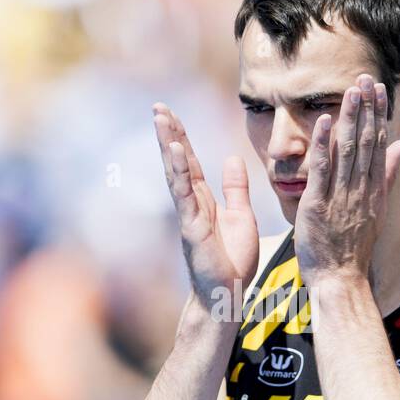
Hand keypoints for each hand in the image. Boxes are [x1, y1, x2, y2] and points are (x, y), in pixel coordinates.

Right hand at [153, 103, 259, 309]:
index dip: (181, 138)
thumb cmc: (232, 261)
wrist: (228, 293)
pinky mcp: (191, 226)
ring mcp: (189, 214)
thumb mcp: (242, 215)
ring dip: (167, 144)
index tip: (171, 114)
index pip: (190, 163)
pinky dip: (177, 170)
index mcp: (204, 201)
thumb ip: (235, 188)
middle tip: (158, 106)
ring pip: (175, 173)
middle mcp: (192, 204)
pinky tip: (173, 149)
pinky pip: (184, 194)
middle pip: (177, 162)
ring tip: (160, 118)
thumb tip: (231, 158)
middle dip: (168, 133)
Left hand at [293, 74, 399, 285]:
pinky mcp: (318, 205)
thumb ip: (386, 176)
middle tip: (366, 78)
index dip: (378, 115)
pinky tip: (327, 121)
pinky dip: (325, 145)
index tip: (379, 90)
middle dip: (366, 109)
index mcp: (373, 189)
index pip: (378, 144)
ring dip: (350, 119)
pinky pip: (323, 170)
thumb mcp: (376, 209)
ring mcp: (341, 197)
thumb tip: (399, 145)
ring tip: (352, 90)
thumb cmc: (353, 248)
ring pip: (348, 151)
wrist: (341, 279)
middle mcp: (360, 189)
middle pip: (366, 142)